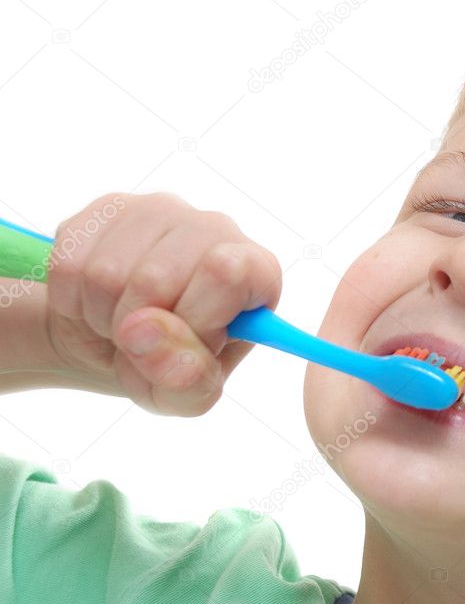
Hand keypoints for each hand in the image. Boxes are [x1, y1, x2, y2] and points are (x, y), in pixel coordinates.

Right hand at [44, 192, 282, 415]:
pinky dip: (73, 302)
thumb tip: (145, 330)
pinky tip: (98, 304)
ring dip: (103, 319)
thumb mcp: (189, 395)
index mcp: (257, 272)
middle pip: (155, 278)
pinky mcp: (110, 208)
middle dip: (138, 330)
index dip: (195, 320)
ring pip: (105, 272)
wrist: (115, 343)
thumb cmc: (169, 367)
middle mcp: (217, 229)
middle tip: (148, 342)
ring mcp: (162, 210)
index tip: (184, 342)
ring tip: (124, 325)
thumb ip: (185, 378)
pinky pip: (70, 263)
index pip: (227, 273)